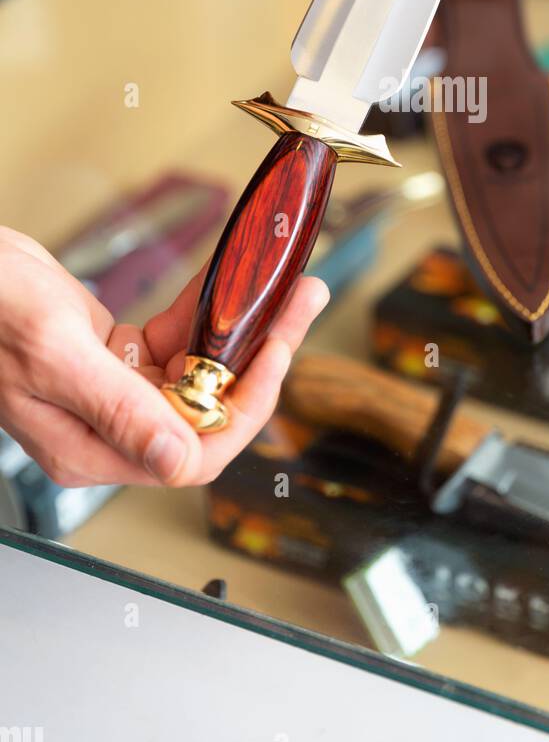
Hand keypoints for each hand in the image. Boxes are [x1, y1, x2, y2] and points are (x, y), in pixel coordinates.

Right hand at [0, 227, 327, 487]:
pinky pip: (176, 341)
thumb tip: (177, 461)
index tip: (278, 348)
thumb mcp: (55, 353)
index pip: (194, 454)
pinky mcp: (113, 358)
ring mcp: (112, 394)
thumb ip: (117, 408)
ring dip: (242, 329)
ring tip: (283, 285)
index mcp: (91, 449)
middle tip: (300, 302)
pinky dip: (204, 311)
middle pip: (209, 409)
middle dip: (261, 356)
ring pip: (200, 373)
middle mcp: (108, 430)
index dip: (246, 406)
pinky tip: (226, 280)